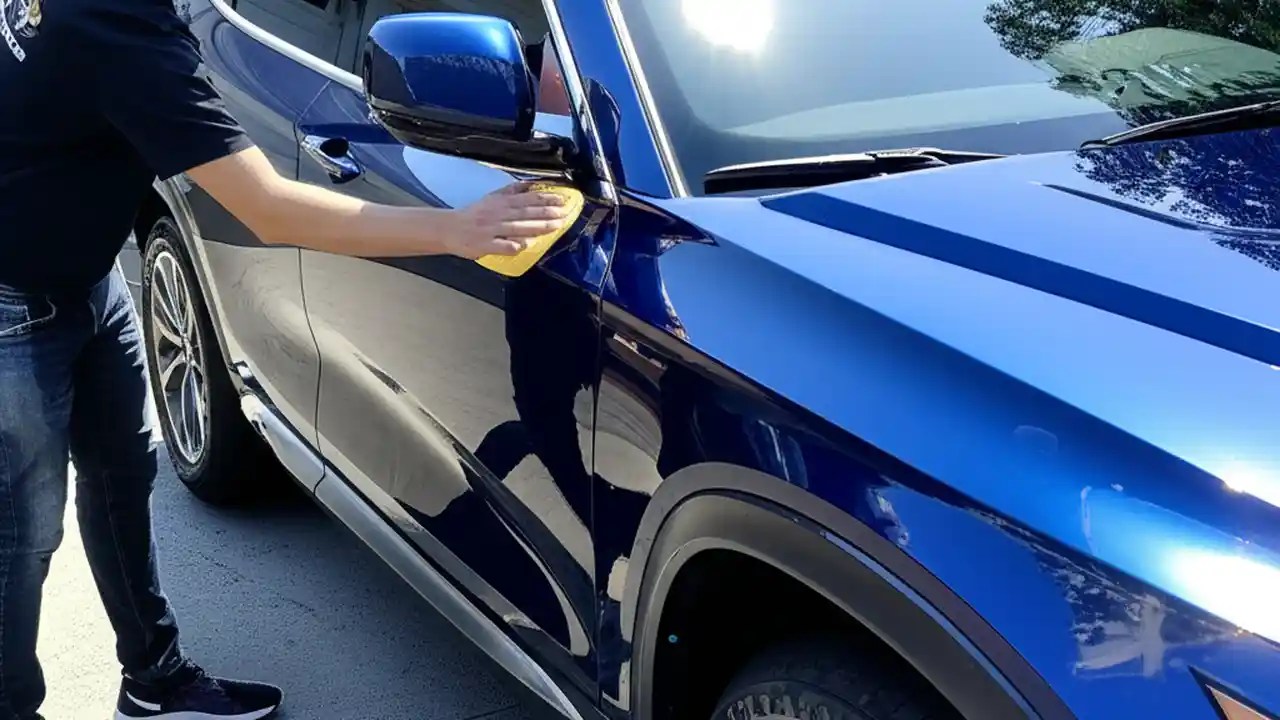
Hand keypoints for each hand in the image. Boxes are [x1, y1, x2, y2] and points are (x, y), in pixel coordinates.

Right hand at [445, 182, 571, 258]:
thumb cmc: (474, 214)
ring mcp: (491, 230)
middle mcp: (497, 214)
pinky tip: (526, 245)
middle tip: (564, 213)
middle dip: (546, 212)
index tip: (562, 199)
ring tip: (555, 226)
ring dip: (537, 227)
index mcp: (500, 202)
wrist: (450, 228)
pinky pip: (502, 246)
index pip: (526, 199)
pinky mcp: (485, 245)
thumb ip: (511, 191)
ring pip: (517, 228)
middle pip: (525, 213)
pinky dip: (514, 245)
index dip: (545, 198)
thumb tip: (531, 184)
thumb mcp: (492, 198)